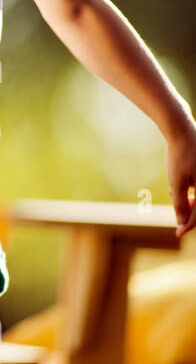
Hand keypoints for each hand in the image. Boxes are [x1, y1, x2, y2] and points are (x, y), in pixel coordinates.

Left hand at [166, 119, 195, 238]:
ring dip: (188, 200)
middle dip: (189, 211)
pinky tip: (175, 188)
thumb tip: (182, 221)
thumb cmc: (179, 156)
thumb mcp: (176, 182)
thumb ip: (180, 203)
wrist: (181, 130)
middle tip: (177, 220)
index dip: (188, 224)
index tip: (177, 233)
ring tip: (172, 195)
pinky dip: (190, 189)